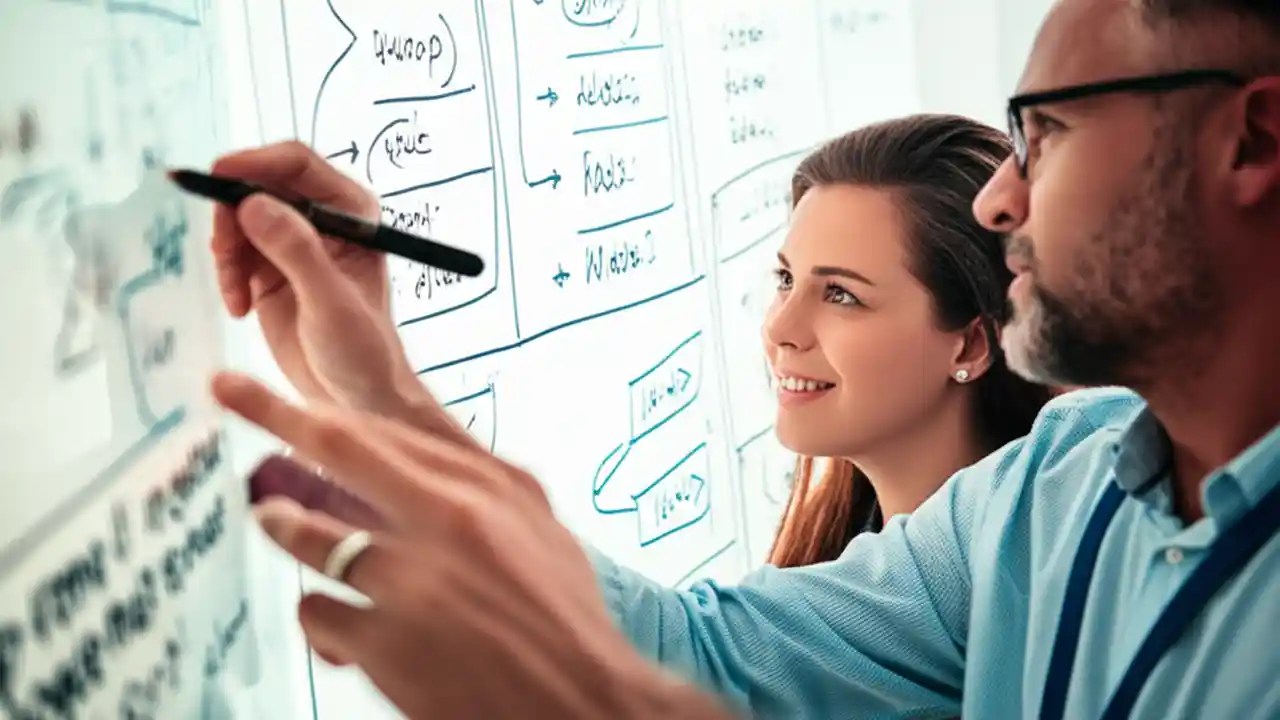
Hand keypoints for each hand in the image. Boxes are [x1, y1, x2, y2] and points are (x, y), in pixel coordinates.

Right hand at [209, 142, 461, 438]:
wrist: (358, 398)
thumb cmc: (363, 351)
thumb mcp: (330, 302)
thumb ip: (297, 252)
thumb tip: (254, 204)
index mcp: (352, 211)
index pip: (297, 163)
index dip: (254, 162)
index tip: (217, 177)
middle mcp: (323, 218)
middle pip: (259, 184)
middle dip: (232, 214)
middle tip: (224, 254)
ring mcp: (293, 243)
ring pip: (239, 217)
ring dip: (227, 251)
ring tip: (237, 294)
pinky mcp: (269, 270)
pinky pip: (233, 252)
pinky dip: (227, 274)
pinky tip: (239, 307)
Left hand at [212, 371, 732, 719]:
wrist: (584, 703)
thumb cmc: (566, 619)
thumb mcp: (541, 529)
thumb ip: (483, 485)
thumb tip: (427, 453)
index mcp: (482, 490)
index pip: (375, 431)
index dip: (300, 404)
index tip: (250, 387)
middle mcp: (442, 523)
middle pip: (331, 455)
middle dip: (267, 418)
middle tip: (225, 398)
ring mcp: (408, 583)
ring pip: (310, 535)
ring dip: (285, 524)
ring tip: (276, 520)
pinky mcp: (385, 645)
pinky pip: (318, 612)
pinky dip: (322, 615)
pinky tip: (346, 628)